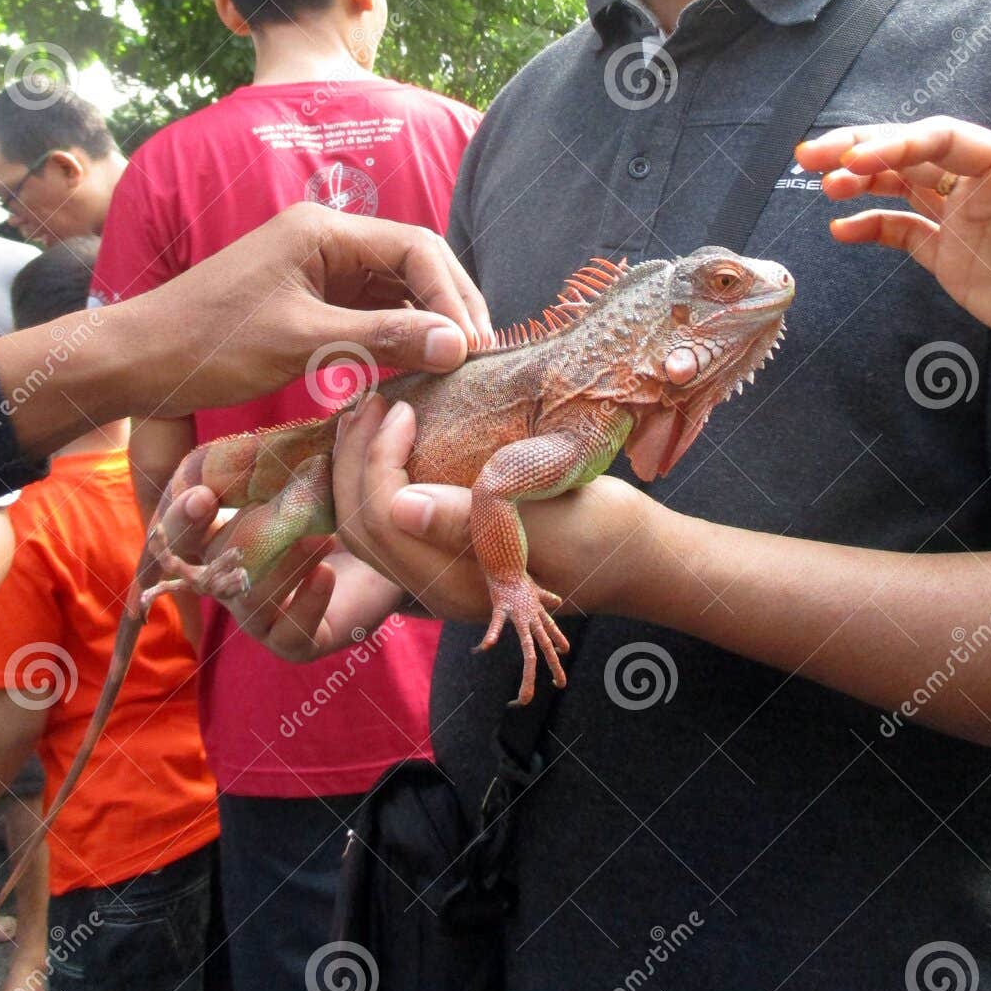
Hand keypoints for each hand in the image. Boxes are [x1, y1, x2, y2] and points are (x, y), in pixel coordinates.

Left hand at [0, 205, 494, 451]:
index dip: (452, 296)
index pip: (415, 248)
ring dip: (427, 323)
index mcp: (323, 231)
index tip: (474, 347)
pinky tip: (416, 368)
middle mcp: (326, 239)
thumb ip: (381, 338)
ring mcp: (317, 269)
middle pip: (412, 263)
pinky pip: (369, 311)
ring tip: (457, 367)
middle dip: (448, 306)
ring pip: (394, 289)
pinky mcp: (309, 299)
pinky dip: (397, 336)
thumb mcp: (301, 342)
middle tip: (479, 358)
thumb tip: (457, 344)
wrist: (137, 360)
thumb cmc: (209, 346)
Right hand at [154, 481, 404, 664]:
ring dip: (285, 563)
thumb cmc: (338, 506)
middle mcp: (231, 579)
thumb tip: (289, 421)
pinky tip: (327, 574)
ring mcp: (260, 615)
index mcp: (222, 536)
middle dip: (241, 537)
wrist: (386, 552)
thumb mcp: (312, 479)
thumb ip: (286, 458)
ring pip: (252, 598)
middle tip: (268, 513)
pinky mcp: (296, 641)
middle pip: (214, 565)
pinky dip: (306, 602)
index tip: (202, 495)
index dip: (184, 519)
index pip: (183, 532)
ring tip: (324, 537)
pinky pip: (290, 633)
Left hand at [331, 394, 652, 619]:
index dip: (379, 459)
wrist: (637, 555)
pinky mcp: (442, 555)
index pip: (386, 521)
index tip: (401, 409)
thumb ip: (475, 518)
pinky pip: (387, 520)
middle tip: (372, 401)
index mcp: (458, 586)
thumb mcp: (548, 519)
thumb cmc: (605, 534)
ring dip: (357, 467)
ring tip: (370, 412)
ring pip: (366, 526)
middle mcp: (435, 589)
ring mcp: (436, 575)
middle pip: (361, 528)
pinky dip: (375, 476)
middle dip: (354, 460)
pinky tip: (385, 437)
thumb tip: (400, 504)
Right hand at [796, 77, 990, 376]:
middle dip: (858, 151)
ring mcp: (961, 221)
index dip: (895, 144)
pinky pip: (902, 234)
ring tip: (823, 186)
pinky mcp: (950, 259)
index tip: (856, 159)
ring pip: (898, 188)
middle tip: (810, 156)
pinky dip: (870, 228)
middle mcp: (978, 184)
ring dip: (859, 183)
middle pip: (908, 155)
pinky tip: (841, 229)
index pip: (939, 140)